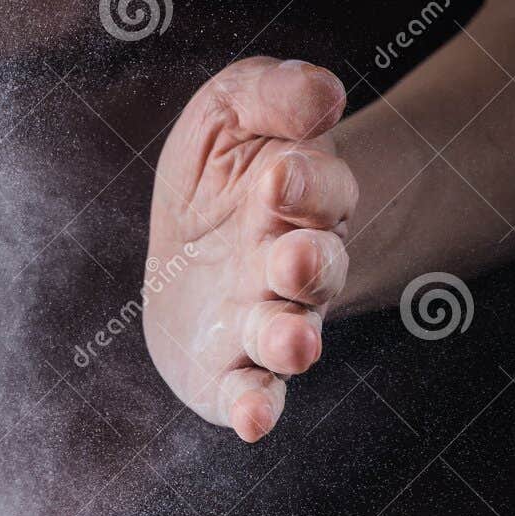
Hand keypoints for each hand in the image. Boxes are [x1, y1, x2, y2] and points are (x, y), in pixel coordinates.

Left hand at [143, 58, 354, 441]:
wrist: (190, 240)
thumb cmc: (220, 167)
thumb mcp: (234, 108)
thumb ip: (276, 92)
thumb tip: (324, 101)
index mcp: (300, 199)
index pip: (321, 190)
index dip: (306, 184)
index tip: (278, 176)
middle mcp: (290, 266)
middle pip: (315, 268)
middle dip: (307, 265)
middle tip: (292, 260)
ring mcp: (263, 322)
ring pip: (289, 336)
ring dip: (293, 341)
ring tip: (294, 342)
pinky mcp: (231, 371)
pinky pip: (251, 394)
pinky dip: (256, 408)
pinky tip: (253, 422)